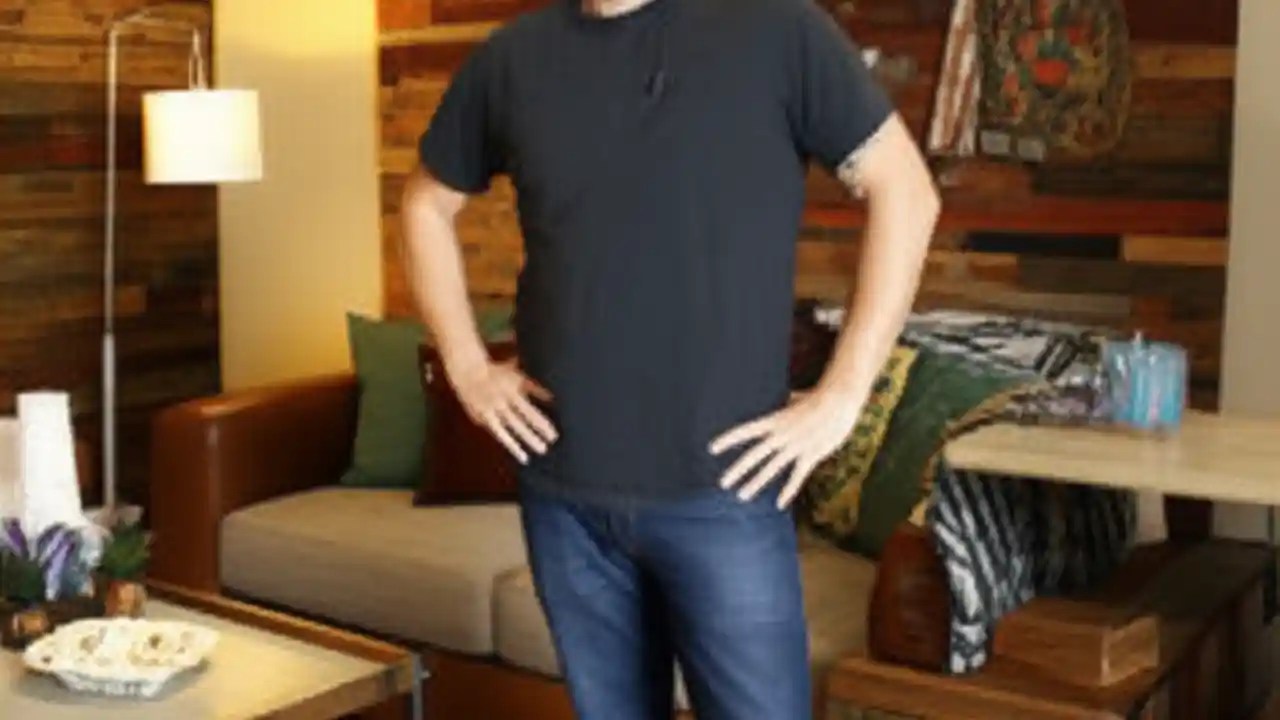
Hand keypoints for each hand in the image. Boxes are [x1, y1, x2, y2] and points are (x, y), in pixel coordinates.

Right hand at [448, 358, 557, 463]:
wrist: (468, 371)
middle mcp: (501, 403)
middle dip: (532, 436)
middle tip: (545, 449)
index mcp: (512, 392)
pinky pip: (496, 432)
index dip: (541, 424)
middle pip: (519, 423)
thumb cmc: (497, 373)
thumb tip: (552, 398)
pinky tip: (518, 454)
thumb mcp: (517, 377)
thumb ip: (534, 388)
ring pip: (506, 431)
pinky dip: (508, 443)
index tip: (553, 436)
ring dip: (519, 445)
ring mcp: (490, 411)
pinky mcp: (481, 418)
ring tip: (529, 457)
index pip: (530, 412)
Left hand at [709, 388, 864, 508]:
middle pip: (754, 456)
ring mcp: (795, 447)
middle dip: (737, 470)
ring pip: (771, 469)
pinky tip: (779, 504)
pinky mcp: (810, 456)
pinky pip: (796, 477)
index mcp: (774, 420)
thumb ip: (787, 403)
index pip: (745, 431)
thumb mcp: (796, 399)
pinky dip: (788, 491)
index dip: (728, 440)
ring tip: (741, 496)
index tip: (712, 449)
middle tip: (722, 483)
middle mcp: (780, 436)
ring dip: (756, 484)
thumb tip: (787, 397)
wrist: (839, 401)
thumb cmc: (818, 397)